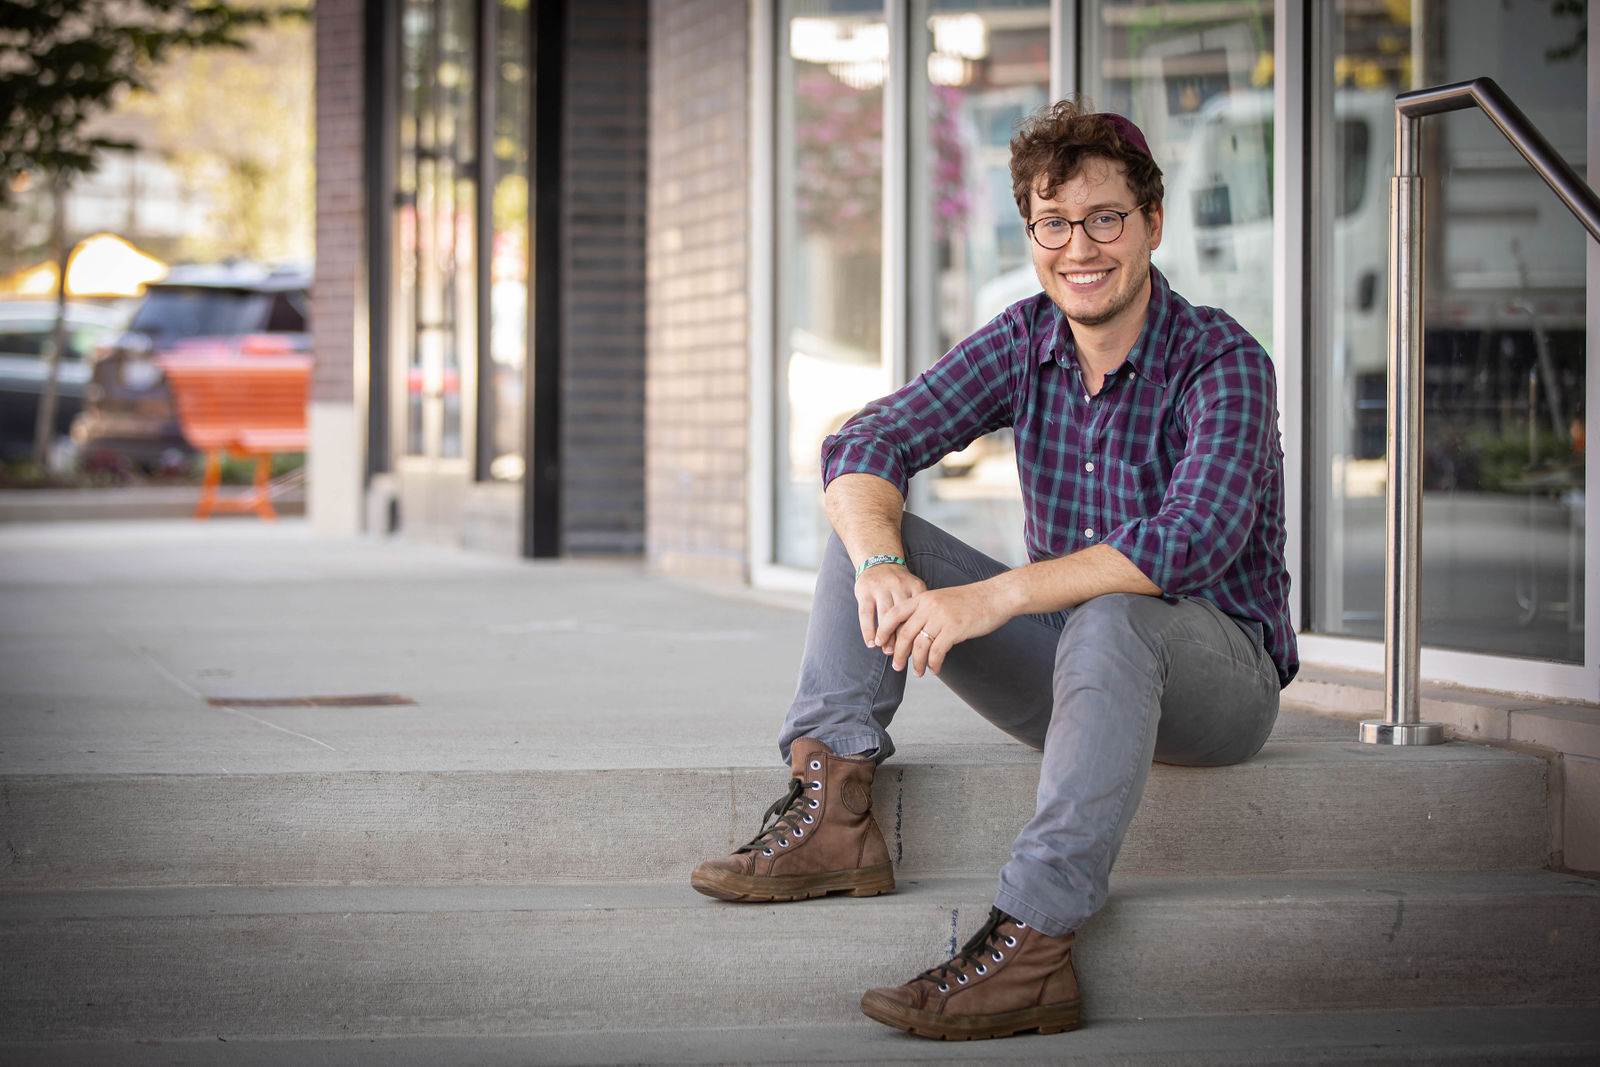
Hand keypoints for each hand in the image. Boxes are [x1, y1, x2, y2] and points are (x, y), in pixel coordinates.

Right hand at [854, 563, 926, 647]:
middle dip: (902, 639)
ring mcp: (880, 587)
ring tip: (887, 651)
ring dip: (886, 637)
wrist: (878, 561)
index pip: (919, 614)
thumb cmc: (899, 584)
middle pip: (903, 617)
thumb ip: (919, 609)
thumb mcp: (914, 589)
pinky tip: (871, 643)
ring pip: (885, 616)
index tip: (919, 650)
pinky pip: (866, 614)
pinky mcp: (865, 591)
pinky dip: (868, 631)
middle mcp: (899, 586)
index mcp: (915, 586)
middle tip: (903, 656)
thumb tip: (924, 640)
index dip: (919, 634)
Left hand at [876, 582, 1010, 676]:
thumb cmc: (970, 600)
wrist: (995, 596)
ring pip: (919, 645)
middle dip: (898, 653)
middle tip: (896, 666)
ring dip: (916, 663)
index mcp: (923, 597)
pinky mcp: (954, 629)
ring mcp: (941, 617)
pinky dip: (933, 663)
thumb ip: (926, 610)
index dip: (884, 629)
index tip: (879, 643)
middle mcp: (929, 606)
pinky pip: (937, 651)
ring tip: (918, 672)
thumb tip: (913, 631)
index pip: (894, 613)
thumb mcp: (942, 598)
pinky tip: (934, 669)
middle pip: (904, 633)